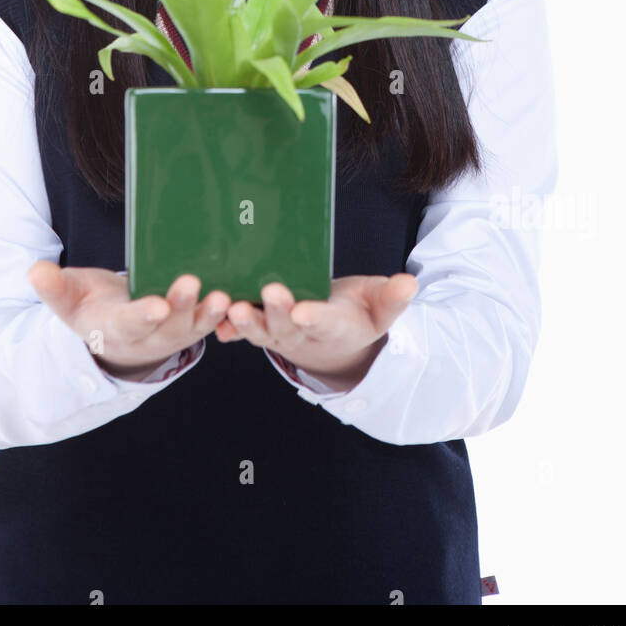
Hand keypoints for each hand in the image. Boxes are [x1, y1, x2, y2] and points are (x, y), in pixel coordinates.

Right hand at [28, 264, 229, 378]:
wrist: (117, 331)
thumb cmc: (92, 307)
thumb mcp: (68, 299)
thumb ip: (54, 288)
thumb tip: (33, 271)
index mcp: (115, 328)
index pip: (130, 323)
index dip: (144, 316)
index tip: (157, 307)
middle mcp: (149, 336)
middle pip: (169, 325)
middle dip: (182, 306)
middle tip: (193, 283)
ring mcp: (176, 333)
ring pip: (196, 326)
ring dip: (211, 312)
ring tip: (225, 296)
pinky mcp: (195, 325)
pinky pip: (214, 322)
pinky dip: (229, 315)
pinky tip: (244, 297)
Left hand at [215, 274, 417, 389]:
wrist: (330, 341)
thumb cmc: (356, 314)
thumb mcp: (380, 308)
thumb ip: (392, 299)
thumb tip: (409, 283)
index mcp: (333, 326)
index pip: (324, 322)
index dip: (314, 318)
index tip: (305, 311)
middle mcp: (302, 333)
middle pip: (287, 325)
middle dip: (278, 311)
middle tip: (270, 291)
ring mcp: (277, 332)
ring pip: (259, 330)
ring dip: (245, 321)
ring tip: (235, 308)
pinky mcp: (259, 328)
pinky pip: (240, 330)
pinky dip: (227, 327)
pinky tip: (216, 319)